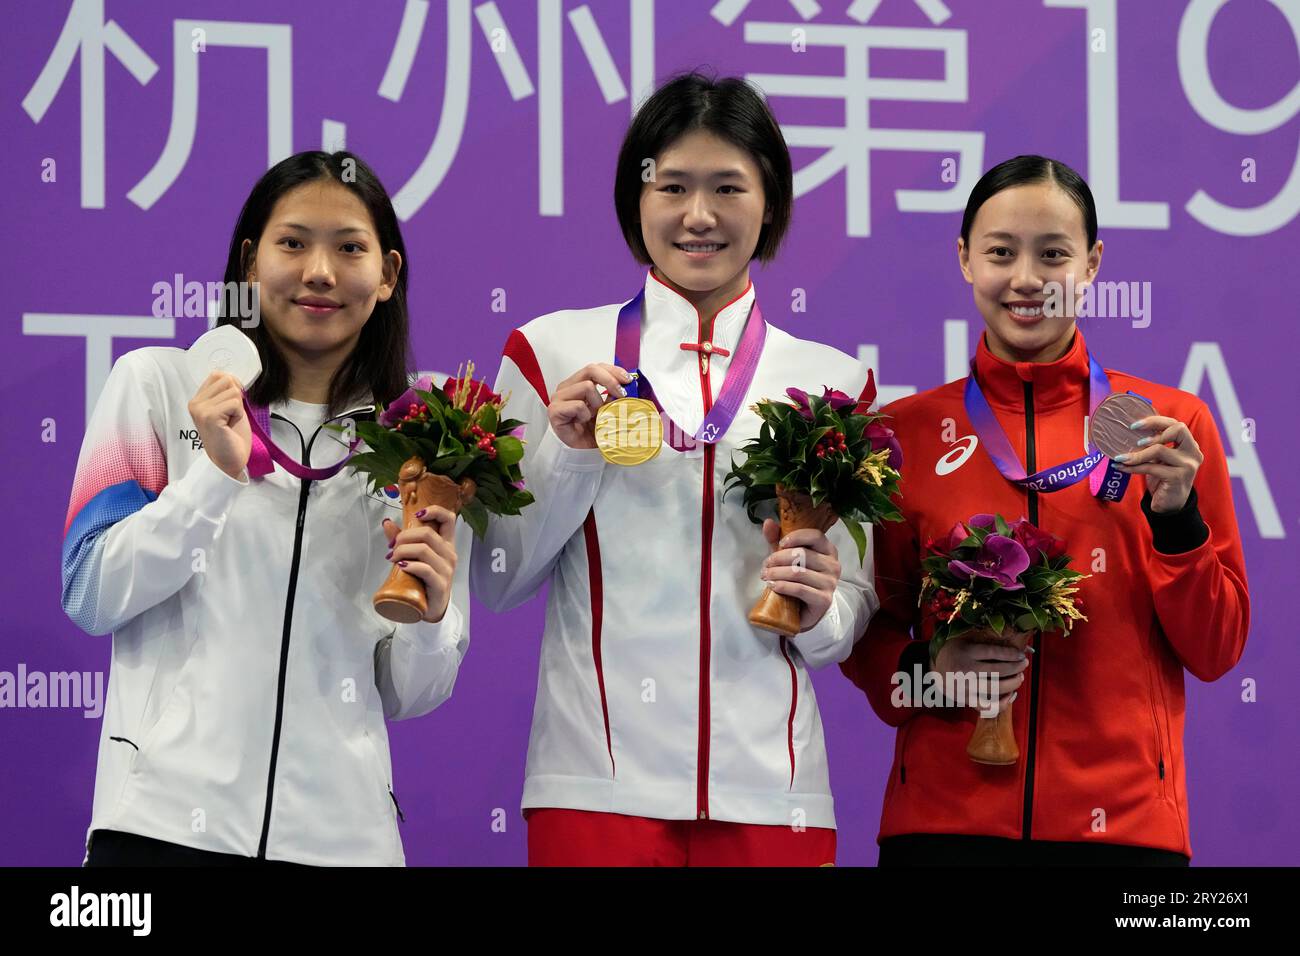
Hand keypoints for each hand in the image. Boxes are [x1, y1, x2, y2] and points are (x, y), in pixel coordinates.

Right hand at [188, 371, 251, 479]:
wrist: (230, 461)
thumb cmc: (231, 436)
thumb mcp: (228, 408)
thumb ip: (226, 392)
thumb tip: (233, 376)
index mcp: (198, 399)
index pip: (218, 375)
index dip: (232, 386)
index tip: (232, 405)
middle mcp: (195, 403)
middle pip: (227, 380)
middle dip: (236, 397)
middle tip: (230, 416)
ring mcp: (200, 409)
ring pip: (233, 391)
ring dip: (238, 408)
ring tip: (229, 422)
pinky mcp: (209, 416)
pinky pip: (235, 403)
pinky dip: (238, 414)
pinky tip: (230, 426)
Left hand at [382, 507, 457, 623]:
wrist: (432, 607)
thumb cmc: (424, 579)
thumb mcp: (415, 556)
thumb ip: (403, 539)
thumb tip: (387, 522)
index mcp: (446, 543)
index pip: (449, 518)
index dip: (434, 511)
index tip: (417, 515)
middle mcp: (450, 554)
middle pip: (427, 533)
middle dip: (404, 537)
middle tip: (392, 547)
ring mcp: (446, 569)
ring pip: (423, 550)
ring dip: (403, 551)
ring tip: (393, 558)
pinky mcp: (440, 584)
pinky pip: (425, 569)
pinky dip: (410, 565)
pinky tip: (401, 567)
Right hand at [547, 363, 632, 448]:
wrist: (583, 453)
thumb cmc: (594, 431)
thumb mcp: (609, 409)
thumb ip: (615, 395)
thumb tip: (628, 385)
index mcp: (578, 383)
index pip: (596, 367)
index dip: (613, 370)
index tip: (628, 380)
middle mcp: (567, 387)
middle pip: (590, 370)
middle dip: (610, 380)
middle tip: (621, 394)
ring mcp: (559, 398)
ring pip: (586, 386)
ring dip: (597, 403)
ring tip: (594, 416)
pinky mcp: (554, 410)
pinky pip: (578, 405)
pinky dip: (586, 415)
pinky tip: (583, 422)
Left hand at [760, 520, 840, 632]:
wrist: (805, 610)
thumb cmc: (798, 579)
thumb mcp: (786, 557)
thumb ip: (777, 539)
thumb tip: (767, 522)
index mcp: (828, 550)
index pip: (815, 535)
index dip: (796, 537)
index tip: (780, 544)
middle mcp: (833, 565)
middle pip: (803, 554)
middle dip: (778, 558)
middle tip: (766, 565)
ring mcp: (830, 583)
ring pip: (798, 572)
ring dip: (777, 573)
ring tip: (766, 576)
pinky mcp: (824, 599)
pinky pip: (800, 589)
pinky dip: (783, 586)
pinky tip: (772, 587)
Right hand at [932, 640, 1028, 714]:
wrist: (933, 667)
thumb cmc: (953, 649)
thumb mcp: (963, 638)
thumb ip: (982, 635)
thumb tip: (1010, 634)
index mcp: (966, 652)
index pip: (994, 653)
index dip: (1011, 654)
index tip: (1021, 654)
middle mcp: (966, 670)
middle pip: (998, 671)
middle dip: (1016, 667)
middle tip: (1024, 664)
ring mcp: (966, 686)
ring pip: (996, 688)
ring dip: (1013, 683)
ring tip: (1020, 677)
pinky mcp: (966, 699)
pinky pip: (988, 705)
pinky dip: (1002, 703)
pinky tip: (1011, 695)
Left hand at [1114, 415, 1202, 512]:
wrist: (1170, 504)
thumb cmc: (1163, 478)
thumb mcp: (1161, 458)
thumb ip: (1155, 445)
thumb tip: (1130, 431)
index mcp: (1189, 445)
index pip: (1177, 424)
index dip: (1156, 421)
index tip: (1135, 425)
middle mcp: (1193, 452)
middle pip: (1178, 430)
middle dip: (1154, 431)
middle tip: (1135, 441)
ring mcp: (1187, 465)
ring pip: (1159, 450)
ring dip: (1137, 454)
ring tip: (1121, 458)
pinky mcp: (1177, 477)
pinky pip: (1151, 467)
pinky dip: (1133, 467)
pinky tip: (1121, 467)